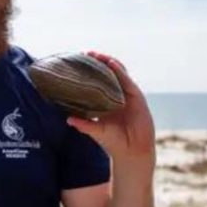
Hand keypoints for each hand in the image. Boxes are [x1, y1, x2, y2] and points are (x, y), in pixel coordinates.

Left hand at [66, 51, 155, 169]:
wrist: (132, 152)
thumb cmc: (114, 143)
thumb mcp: (96, 131)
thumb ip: (84, 124)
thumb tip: (68, 119)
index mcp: (107, 102)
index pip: (99, 82)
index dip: (90, 72)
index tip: (79, 62)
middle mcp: (118, 96)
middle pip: (109, 74)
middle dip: (99, 63)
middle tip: (86, 54)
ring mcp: (128, 96)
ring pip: (119, 74)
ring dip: (108, 62)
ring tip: (97, 55)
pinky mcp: (137, 97)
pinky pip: (127, 81)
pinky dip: (120, 71)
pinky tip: (111, 64)